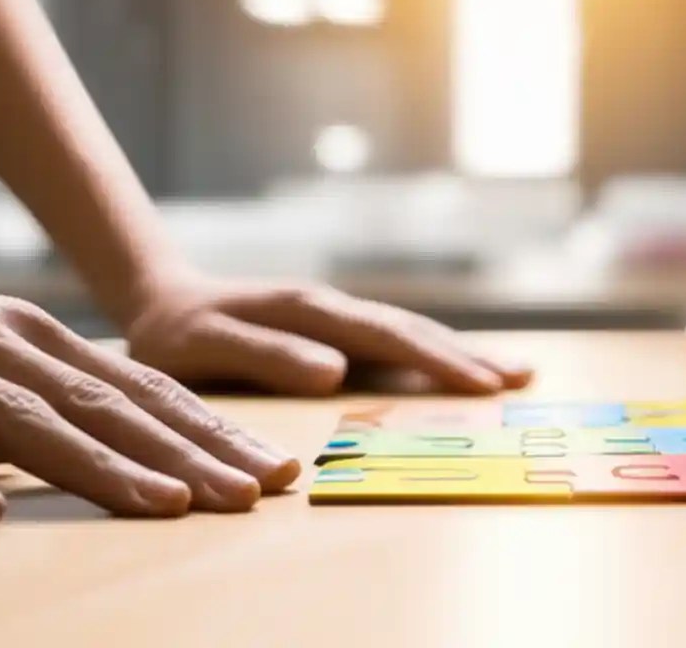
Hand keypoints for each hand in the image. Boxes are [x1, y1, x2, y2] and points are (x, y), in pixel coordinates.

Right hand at [0, 265, 300, 522]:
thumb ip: (49, 405)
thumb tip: (131, 455)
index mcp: (36, 339)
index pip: (145, 390)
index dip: (212, 430)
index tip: (274, 469)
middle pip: (107, 405)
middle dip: (186, 452)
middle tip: (253, 494)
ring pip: (23, 418)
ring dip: (98, 464)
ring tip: (164, 505)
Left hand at [124, 277, 532, 395]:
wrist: (163, 300)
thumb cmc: (176, 334)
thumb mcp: (203, 346)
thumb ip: (265, 354)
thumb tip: (336, 371)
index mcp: (308, 311)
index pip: (384, 337)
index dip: (435, 361)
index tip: (481, 385)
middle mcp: (332, 307)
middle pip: (412, 330)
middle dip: (467, 356)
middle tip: (521, 380)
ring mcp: (338, 316)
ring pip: (412, 331)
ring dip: (462, 351)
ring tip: (516, 372)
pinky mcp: (337, 329)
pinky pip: (396, 339)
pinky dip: (436, 351)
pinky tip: (463, 365)